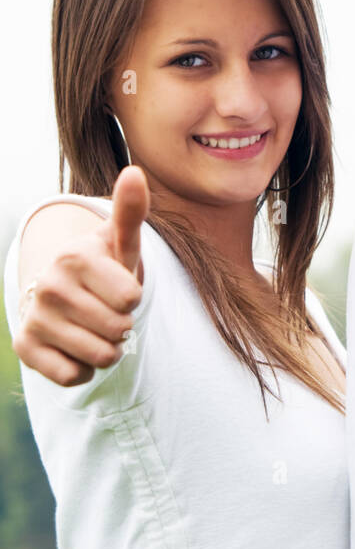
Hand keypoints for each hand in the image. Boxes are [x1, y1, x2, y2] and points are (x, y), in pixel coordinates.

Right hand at [13, 166, 149, 384]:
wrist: (62, 293)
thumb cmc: (103, 268)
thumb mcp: (120, 242)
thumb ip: (130, 211)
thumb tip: (134, 172)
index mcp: (74, 256)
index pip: (131, 299)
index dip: (133, 298)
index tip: (117, 287)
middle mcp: (49, 285)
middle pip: (118, 330)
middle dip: (122, 326)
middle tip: (106, 311)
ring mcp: (34, 317)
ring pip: (100, 356)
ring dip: (107, 349)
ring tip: (94, 328)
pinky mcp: (25, 348)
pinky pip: (74, 375)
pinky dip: (84, 369)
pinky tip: (75, 347)